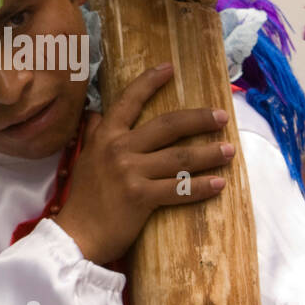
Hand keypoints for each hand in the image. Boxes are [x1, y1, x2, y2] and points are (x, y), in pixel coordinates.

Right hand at [54, 63, 233, 264]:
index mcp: (106, 136)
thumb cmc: (83, 199)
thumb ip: (94, 134)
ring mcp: (130, 172)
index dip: (150, 82)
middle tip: (221, 116)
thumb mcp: (85, 158)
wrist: (75, 235)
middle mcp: (119, 149)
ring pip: (180, 158)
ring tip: (229, 150)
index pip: (129, 100)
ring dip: (209, 153)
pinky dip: (202, 187)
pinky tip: (220, 184)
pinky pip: (179, 189)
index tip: (170, 68)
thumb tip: (97, 112)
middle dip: (198, 119)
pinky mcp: (141, 197)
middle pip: (168, 125)